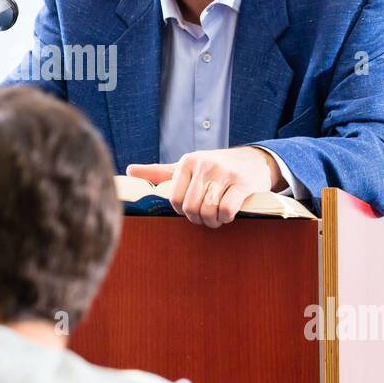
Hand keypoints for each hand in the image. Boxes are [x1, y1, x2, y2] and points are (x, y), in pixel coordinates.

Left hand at [126, 147, 282, 228]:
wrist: (254, 161)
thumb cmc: (215, 168)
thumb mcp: (187, 167)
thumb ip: (159, 172)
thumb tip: (129, 171)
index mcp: (187, 162)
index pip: (173, 198)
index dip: (181, 210)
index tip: (190, 209)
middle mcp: (204, 164)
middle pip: (190, 207)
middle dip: (197, 218)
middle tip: (204, 217)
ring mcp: (224, 173)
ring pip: (207, 210)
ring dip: (212, 220)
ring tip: (216, 217)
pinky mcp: (243, 183)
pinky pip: (226, 210)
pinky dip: (225, 218)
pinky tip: (228, 215)